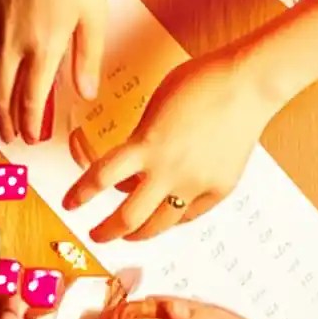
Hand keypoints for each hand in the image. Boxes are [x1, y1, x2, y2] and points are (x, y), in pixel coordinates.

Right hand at [0, 0, 104, 144]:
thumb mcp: (93, 13)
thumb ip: (88, 57)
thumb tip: (85, 94)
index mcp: (43, 48)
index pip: (31, 101)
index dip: (30, 125)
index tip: (33, 138)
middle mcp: (9, 45)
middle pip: (0, 96)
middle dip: (4, 122)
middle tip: (10, 136)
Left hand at [62, 51, 276, 241]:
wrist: (248, 83)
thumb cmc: (200, 83)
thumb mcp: (154, 108)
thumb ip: (139, 141)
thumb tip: (129, 171)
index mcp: (146, 145)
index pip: (99, 179)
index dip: (79, 195)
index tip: (69, 204)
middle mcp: (169, 171)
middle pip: (127, 217)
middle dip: (106, 231)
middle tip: (96, 233)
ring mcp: (196, 184)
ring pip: (159, 225)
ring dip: (137, 234)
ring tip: (128, 235)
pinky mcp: (219, 189)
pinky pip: (189, 215)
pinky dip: (172, 219)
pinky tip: (165, 217)